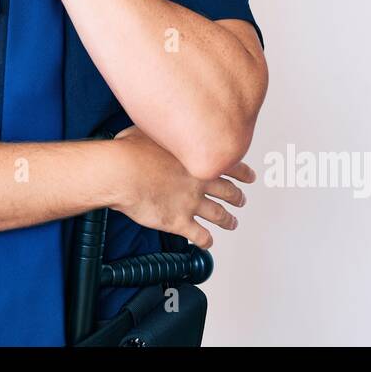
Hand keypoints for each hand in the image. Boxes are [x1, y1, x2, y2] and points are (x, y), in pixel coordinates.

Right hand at [109, 124, 255, 249]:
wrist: (121, 171)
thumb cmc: (131, 150)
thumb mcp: (152, 130)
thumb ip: (165, 134)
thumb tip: (162, 128)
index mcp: (197, 159)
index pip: (231, 166)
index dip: (243, 173)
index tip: (249, 176)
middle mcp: (200, 182)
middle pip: (229, 192)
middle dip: (238, 197)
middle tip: (241, 200)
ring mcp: (191, 203)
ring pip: (220, 215)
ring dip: (228, 220)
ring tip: (232, 223)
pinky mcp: (179, 221)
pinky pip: (200, 235)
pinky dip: (206, 241)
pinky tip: (207, 243)